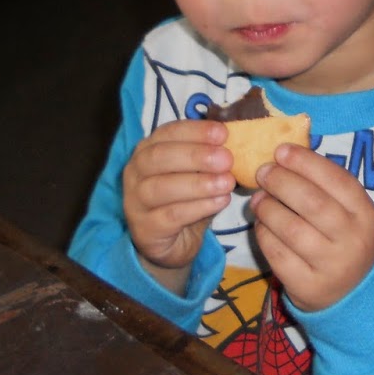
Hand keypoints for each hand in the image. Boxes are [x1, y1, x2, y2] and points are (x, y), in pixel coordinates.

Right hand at [122, 118, 234, 289]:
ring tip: (227, 183)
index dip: (195, 131)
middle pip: (159, 157)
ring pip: (162, 188)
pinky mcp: (145, 228)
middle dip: (195, 155)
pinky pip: (171, 215)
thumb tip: (238, 139)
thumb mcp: (197, 174)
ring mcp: (136, 201)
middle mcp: (135, 172)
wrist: (173, 243)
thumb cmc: (186, 200)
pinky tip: (220, 201)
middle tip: (226, 159)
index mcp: (148, 150)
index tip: (223, 133)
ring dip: (198, 183)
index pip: (167, 132)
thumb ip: (210, 156)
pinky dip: (198, 207)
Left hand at [250, 141, 373, 312]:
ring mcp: (331, 266)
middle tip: (263, 172)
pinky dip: (264, 234)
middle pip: (312, 203)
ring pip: (291, 229)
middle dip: (282, 181)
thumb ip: (324, 186)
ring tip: (258, 199)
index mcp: (366, 214)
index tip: (281, 151)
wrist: (354, 293)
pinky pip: (277, 254)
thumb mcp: (349, 212)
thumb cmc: (344, 239)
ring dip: (268, 208)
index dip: (306, 162)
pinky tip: (261, 224)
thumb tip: (283, 156)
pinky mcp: (308, 286)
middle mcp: (352, 240)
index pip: (337, 180)